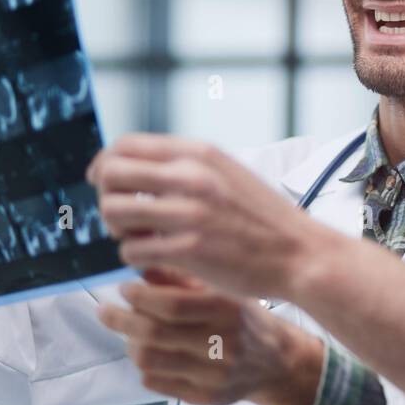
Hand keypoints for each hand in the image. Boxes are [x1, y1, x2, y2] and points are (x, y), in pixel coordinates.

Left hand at [87, 133, 324, 301]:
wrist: (301, 254)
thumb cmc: (264, 219)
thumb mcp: (229, 173)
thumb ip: (188, 166)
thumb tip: (139, 165)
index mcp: (200, 154)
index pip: (126, 146)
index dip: (104, 164)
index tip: (103, 181)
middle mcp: (192, 177)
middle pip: (111, 175)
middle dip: (106, 197)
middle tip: (122, 216)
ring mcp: (190, 213)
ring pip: (114, 212)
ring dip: (118, 229)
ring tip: (138, 238)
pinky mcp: (189, 250)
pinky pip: (133, 250)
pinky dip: (135, 257)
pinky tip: (155, 258)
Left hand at [97, 267, 325, 404]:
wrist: (278, 362)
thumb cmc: (246, 319)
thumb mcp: (225, 289)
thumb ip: (183, 279)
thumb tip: (143, 268)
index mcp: (229, 309)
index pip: (172, 305)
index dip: (140, 297)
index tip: (125, 289)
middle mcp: (224, 343)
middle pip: (155, 334)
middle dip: (121, 320)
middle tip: (107, 311)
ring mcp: (216, 374)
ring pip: (150, 360)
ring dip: (130, 344)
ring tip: (129, 333)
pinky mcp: (208, 397)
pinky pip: (157, 383)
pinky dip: (144, 367)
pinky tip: (149, 353)